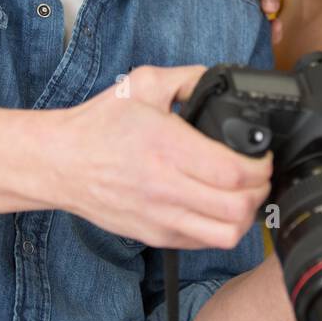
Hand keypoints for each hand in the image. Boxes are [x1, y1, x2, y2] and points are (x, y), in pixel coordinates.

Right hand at [48, 65, 272, 249]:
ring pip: (225, 234)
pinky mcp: (154, 235)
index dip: (261, 167)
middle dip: (260, 191)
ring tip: (244, 196)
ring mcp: (160, 217)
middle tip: (260, 176)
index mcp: (168, 147)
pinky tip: (219, 209)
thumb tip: (220, 80)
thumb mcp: (143, 83)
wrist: (59, 163)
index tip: (262, 156)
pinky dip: (221, 229)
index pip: (234, 172)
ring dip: (245, 216)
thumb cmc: (98, 125)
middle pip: (237, 208)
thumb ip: (188, 77)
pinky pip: (203, 243)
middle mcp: (166, 187)